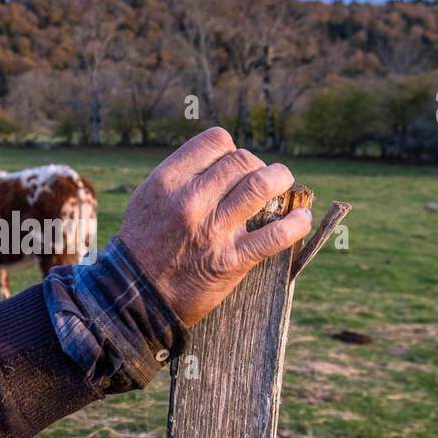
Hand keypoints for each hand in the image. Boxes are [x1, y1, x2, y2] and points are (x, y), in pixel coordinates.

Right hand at [118, 127, 312, 327]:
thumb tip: (222, 159)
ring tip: (284, 185)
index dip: (231, 149)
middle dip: (258, 165)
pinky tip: (301, 220)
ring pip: (262, 185)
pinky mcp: (232, 261)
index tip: (233, 165)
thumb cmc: (143, 244)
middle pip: (242, 160)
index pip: (216, 141)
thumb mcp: (149, 197)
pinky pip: (276, 235)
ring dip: (281, 181)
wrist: (136, 296)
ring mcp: (213, 231)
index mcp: (168, 181)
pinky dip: (297, 224)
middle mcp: (191, 201)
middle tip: (261, 178)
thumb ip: (182, 175)